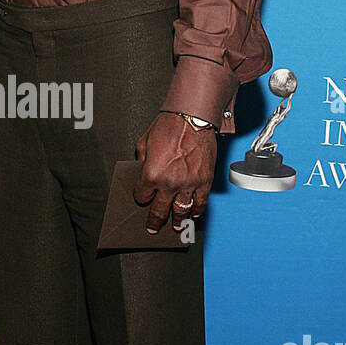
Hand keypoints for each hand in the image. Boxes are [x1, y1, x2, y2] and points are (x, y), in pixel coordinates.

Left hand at [134, 114, 216, 232]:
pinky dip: (197, 210)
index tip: (143, 198)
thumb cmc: (169, 125)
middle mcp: (169, 183)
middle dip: (154, 220)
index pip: (142, 196)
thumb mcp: (144, 141)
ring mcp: (188, 184)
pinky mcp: (205, 181)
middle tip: (152, 227)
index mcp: (151, 174)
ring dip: (177, 221)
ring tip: (175, 227)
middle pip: (160, 210)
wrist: (193, 117)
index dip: (140, 197)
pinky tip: (194, 214)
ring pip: (181, 210)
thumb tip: (141, 169)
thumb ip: (141, 160)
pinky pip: (201, 202)